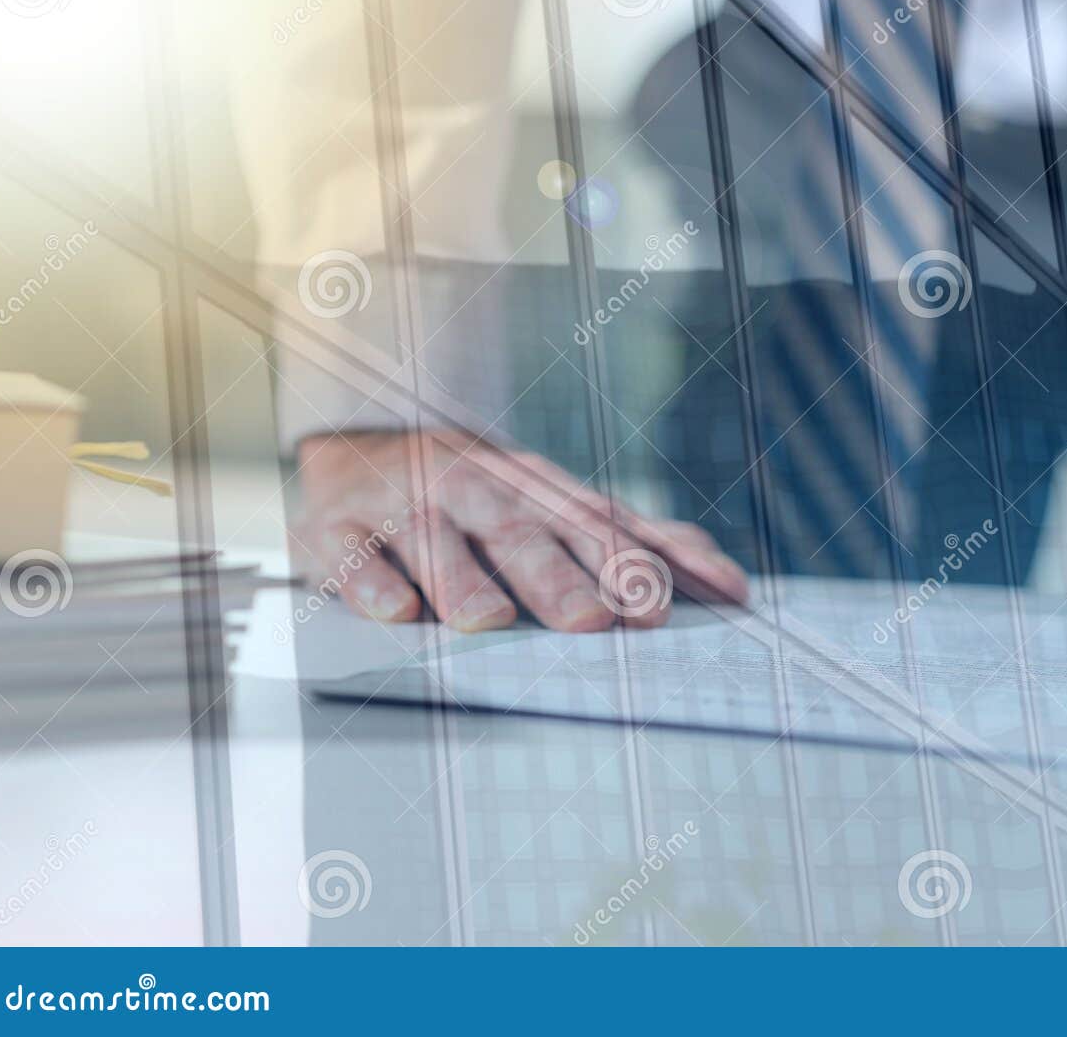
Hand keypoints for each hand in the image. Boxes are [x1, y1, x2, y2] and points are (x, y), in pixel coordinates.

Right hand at [293, 430, 748, 631]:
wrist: (360, 443)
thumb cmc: (478, 496)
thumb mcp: (556, 506)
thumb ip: (637, 542)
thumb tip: (729, 583)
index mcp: (535, 488)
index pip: (589, 525)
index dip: (624, 564)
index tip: (658, 608)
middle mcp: (475, 489)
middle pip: (520, 532)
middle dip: (557, 578)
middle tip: (589, 624)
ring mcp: (404, 505)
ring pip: (436, 539)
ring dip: (465, 580)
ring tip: (489, 620)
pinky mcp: (337, 527)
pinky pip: (349, 554)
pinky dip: (369, 582)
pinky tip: (395, 611)